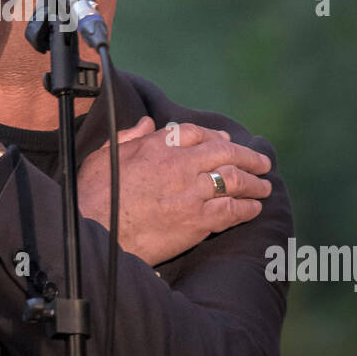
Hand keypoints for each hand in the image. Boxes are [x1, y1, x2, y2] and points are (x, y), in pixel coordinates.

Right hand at [77, 117, 271, 265]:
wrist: (95, 232)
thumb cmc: (92, 196)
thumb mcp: (103, 156)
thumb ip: (128, 137)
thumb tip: (146, 123)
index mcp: (157, 146)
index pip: (195, 133)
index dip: (215, 137)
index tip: (226, 142)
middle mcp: (179, 165)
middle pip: (225, 153)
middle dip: (248, 157)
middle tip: (262, 162)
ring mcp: (191, 193)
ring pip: (234, 181)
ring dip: (254, 183)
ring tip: (265, 187)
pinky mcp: (197, 221)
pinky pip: (231, 211)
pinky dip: (246, 209)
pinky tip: (254, 210)